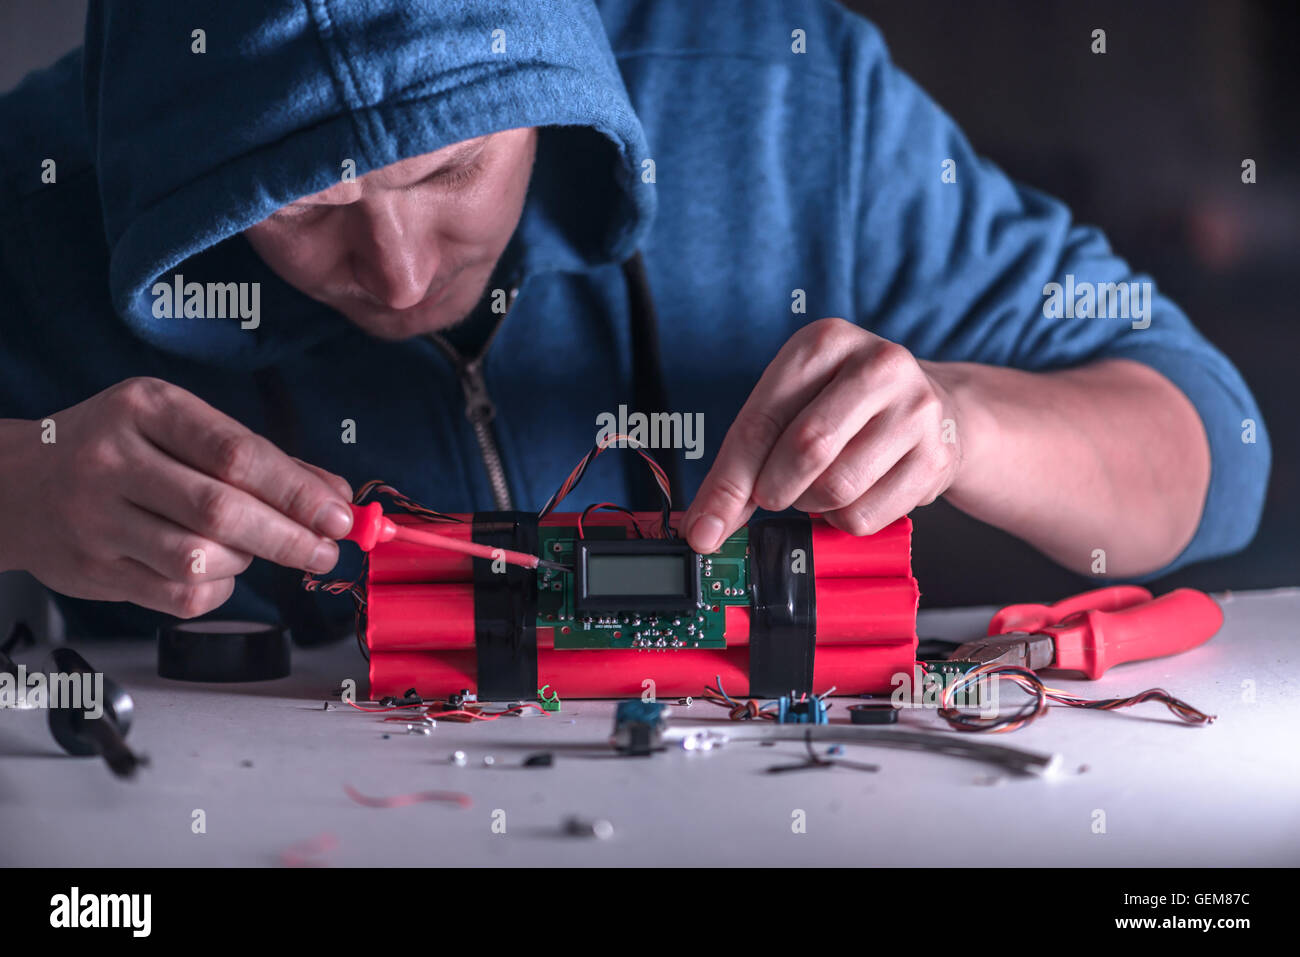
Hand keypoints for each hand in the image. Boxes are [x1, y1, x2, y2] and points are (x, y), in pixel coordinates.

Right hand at [0, 377, 353, 617]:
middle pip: (222, 511)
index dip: (299, 491)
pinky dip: (217, 590)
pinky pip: (179, 596)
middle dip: (289, 537)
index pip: (238, 454)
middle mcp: (115, 459)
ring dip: (248, 562)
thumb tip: (334, 495)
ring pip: (201, 559)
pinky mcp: (94, 569)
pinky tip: (218, 571)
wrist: (16, 483)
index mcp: (147, 409)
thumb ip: (260, 458)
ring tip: (256, 549)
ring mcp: (98, 518)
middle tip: (324, 550)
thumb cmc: (118, 448)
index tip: (339, 515)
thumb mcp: (181, 427)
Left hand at [683, 317, 961, 550]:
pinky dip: (843, 521)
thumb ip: (744, 461)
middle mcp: (877, 365)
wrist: (931, 407)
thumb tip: (704, 528)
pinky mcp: (935, 456)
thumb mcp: (790, 407)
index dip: (729, 481)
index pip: (762, 419)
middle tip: (772, 495)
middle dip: (774, 490)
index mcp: (825, 342)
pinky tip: (853, 493)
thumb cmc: (844, 407)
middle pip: (806, 450)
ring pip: (837, 489)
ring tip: (817, 486)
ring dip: (811, 505)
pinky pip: (867, 515)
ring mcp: (914, 410)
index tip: (705, 527)